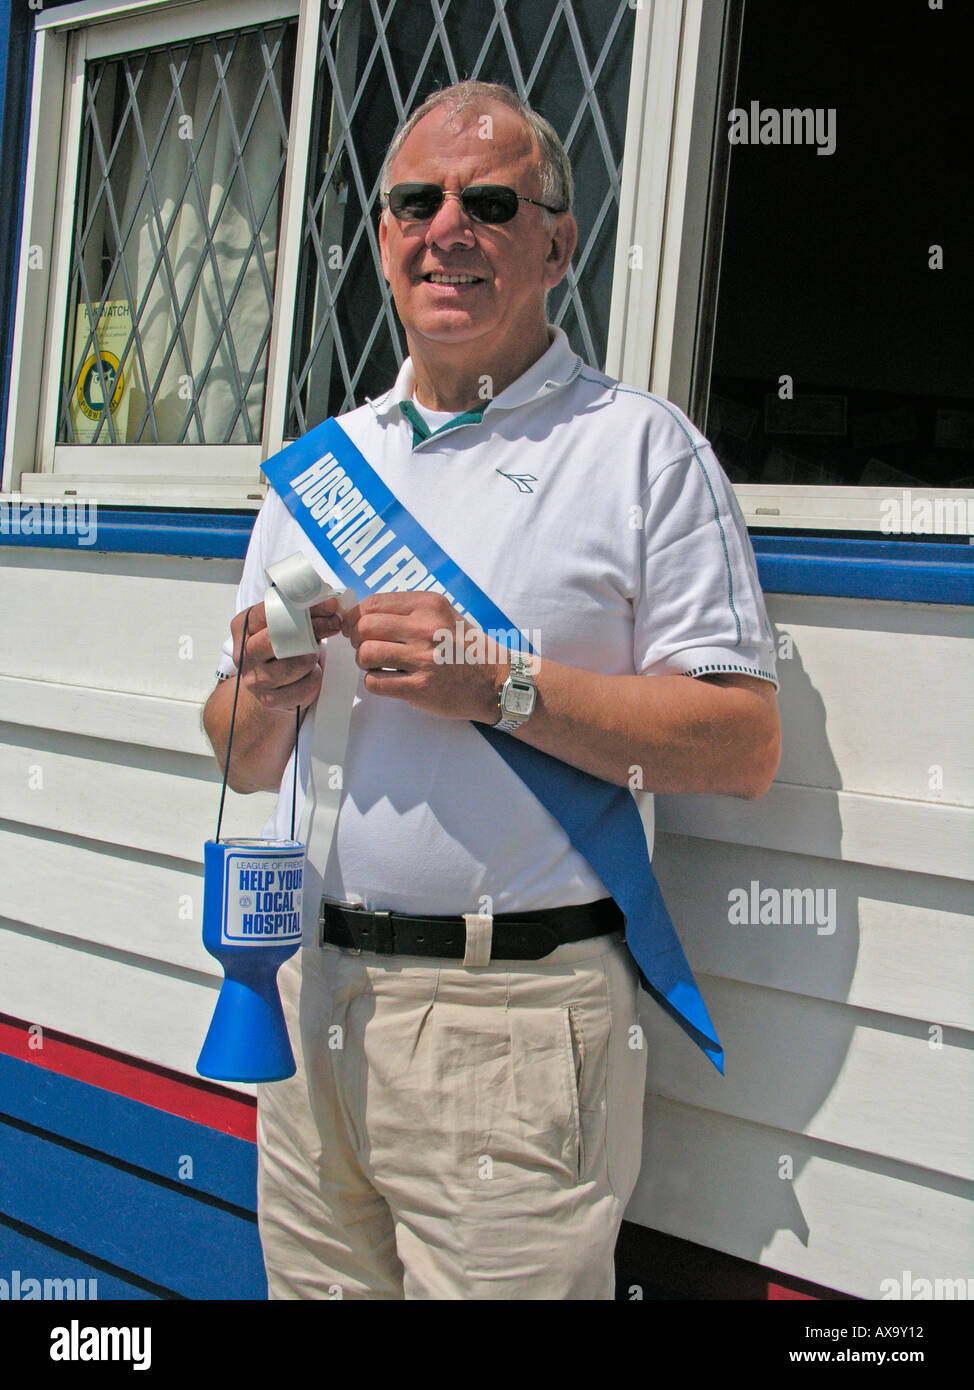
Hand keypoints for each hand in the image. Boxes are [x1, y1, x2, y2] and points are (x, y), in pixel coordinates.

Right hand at [230, 597, 343, 714]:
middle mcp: (245, 653)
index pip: (271, 611)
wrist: (267, 686)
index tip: (329, 605)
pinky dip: (315, 678)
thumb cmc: (279, 649)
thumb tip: (329, 601)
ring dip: (313, 656)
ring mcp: (255, 680)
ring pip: (296, 663)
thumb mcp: (282, 624)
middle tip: (333, 624)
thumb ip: (300, 610)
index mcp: (243, 627)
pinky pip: (305, 686)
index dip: (305, 607)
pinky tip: (311, 673)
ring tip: (314, 653)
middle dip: (314, 628)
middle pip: (282, 638)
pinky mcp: (270, 700)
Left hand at [341, 592, 506, 721]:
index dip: (357, 616)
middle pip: (365, 627)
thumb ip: (410, 610)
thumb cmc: (468, 647)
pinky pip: (375, 682)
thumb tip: (365, 614)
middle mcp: (426, 629)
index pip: (374, 603)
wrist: (496, 681)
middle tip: (364, 646)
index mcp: (429, 605)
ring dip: (363, 661)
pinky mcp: (419, 688)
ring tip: (376, 664)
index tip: (357, 626)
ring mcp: (423, 659)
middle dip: (356, 638)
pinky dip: (373, 681)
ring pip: (366, 654)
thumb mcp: (446, 614)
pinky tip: (387, 679)